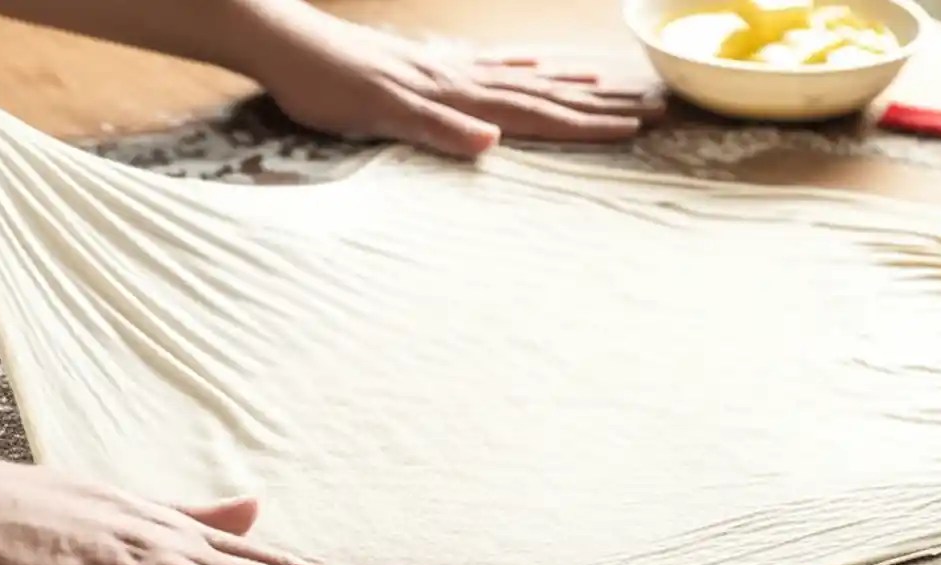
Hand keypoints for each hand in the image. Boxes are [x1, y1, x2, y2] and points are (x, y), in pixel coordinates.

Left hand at [251, 12, 665, 157]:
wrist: (288, 45)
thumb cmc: (328, 87)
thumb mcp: (379, 116)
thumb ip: (439, 129)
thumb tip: (494, 142)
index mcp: (459, 97)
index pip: (538, 114)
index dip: (587, 123)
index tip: (635, 127)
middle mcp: (465, 81)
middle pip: (547, 95)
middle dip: (600, 106)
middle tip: (651, 106)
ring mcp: (451, 70)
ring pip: (528, 78)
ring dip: (573, 85)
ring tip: (613, 83)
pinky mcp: (431, 66)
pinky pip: (494, 66)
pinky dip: (524, 68)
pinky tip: (538, 64)